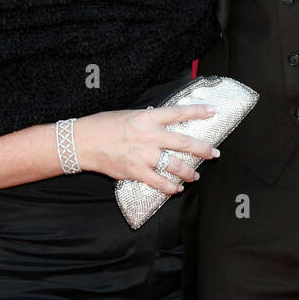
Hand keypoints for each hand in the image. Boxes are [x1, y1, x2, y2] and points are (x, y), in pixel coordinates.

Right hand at [74, 104, 218, 194]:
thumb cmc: (104, 125)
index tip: (213, 111)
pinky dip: (171, 187)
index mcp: (147, 118)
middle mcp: (149, 136)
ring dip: (190, 172)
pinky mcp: (136, 172)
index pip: (178, 113)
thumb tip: (165, 123)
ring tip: (196, 174)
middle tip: (214, 153)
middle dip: (203, 149)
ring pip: (175, 166)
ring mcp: (144, 156)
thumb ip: (148, 120)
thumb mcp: (129, 115)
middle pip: (183, 143)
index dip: (198, 111)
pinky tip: (177, 188)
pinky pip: (160, 183)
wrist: (84, 142)